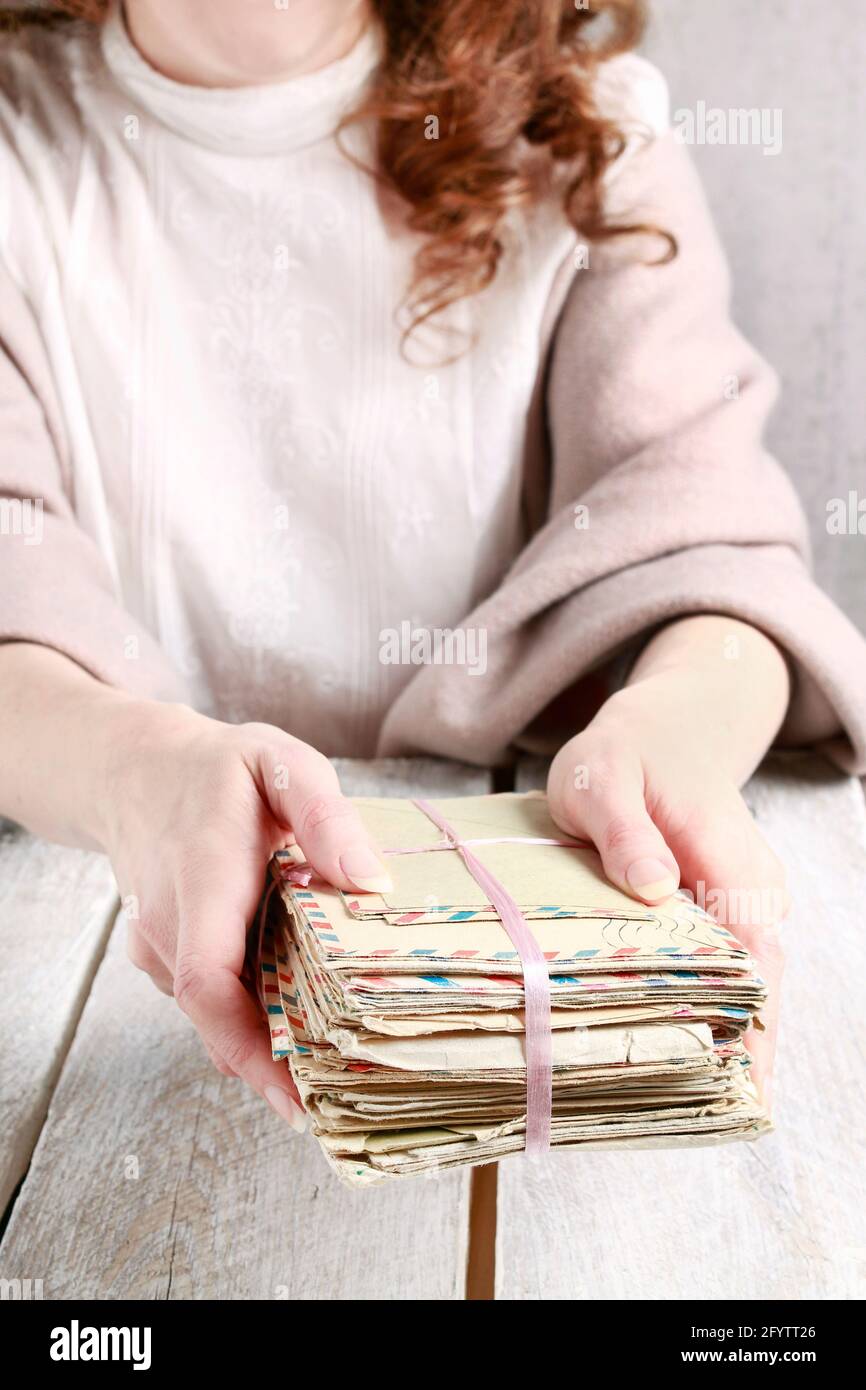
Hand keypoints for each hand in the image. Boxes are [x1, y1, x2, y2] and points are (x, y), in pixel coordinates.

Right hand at [100, 701, 392, 1128]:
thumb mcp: (280, 764)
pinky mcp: (164, 957)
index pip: (207, 982)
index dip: (249, 1049)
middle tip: (349, 1101)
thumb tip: (372, 882)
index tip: (296, 1098)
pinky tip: (303, 1015)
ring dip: (269, 1042)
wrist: (134, 770)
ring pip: (216, 1014)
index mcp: (203, 880)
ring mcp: (159, 947)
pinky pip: (212, 997)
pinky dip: (253, 1013)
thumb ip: (325, 816)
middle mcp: (169, 926)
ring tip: (340, 1068)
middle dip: (278, 1066)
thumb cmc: (218, 768)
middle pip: (218, 1018)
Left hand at [547, 678, 787, 1112]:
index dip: (749, 1042)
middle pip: (754, 998)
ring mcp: (743, 910)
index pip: (758, 975)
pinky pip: (719, 976)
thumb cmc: (629, 753)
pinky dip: (699, 1014)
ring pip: (739, 993)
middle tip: (682, 1122)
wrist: (667, 728)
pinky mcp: (721, 917)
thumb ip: (625, 829)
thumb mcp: (605, 776)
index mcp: (737, 874)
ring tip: (672, 1107)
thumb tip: (656, 890)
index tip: (734, 1102)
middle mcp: (755, 901)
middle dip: (728, 1062)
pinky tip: (664, 1051)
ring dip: (714, 1045)